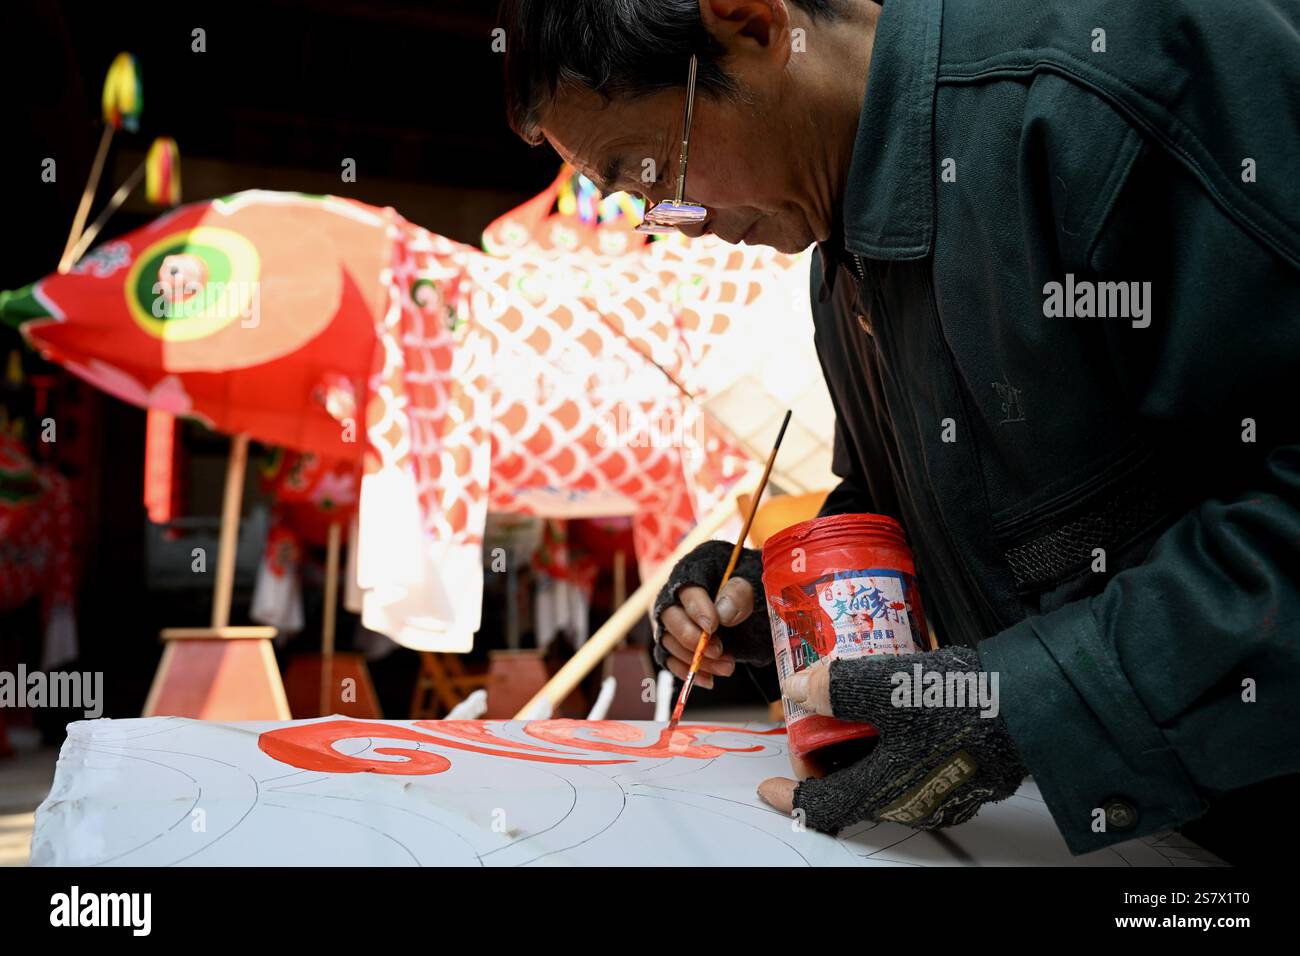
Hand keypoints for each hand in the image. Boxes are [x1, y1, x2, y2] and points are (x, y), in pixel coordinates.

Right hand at [651, 540, 772, 688]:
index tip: (713, 626)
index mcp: (697, 567)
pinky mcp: (677, 641)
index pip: (686, 587)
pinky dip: (686, 672)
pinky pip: (670, 659)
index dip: (696, 608)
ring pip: (669, 640)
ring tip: (728, 668)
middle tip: (719, 650)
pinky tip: (709, 680)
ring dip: (694, 659)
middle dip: (691, 638)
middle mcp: (678, 592)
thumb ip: (741, 593)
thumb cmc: (758, 589)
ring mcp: (675, 618)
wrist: (760, 608)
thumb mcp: (757, 584)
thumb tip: (723, 613)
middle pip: (669, 616)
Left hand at [757, 646, 1026, 832]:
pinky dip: (889, 739)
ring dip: (857, 744)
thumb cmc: (964, 705)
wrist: (1035, 704)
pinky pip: (910, 760)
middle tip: (813, 723)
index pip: (823, 805)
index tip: (771, 787)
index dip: (791, 794)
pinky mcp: (961, 769)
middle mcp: (910, 798)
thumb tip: (799, 690)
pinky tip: (890, 703)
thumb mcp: (887, 687)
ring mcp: (938, 786)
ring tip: (848, 703)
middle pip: (850, 786)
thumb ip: (839, 689)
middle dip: (824, 756)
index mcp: (884, 789)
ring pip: (881, 772)